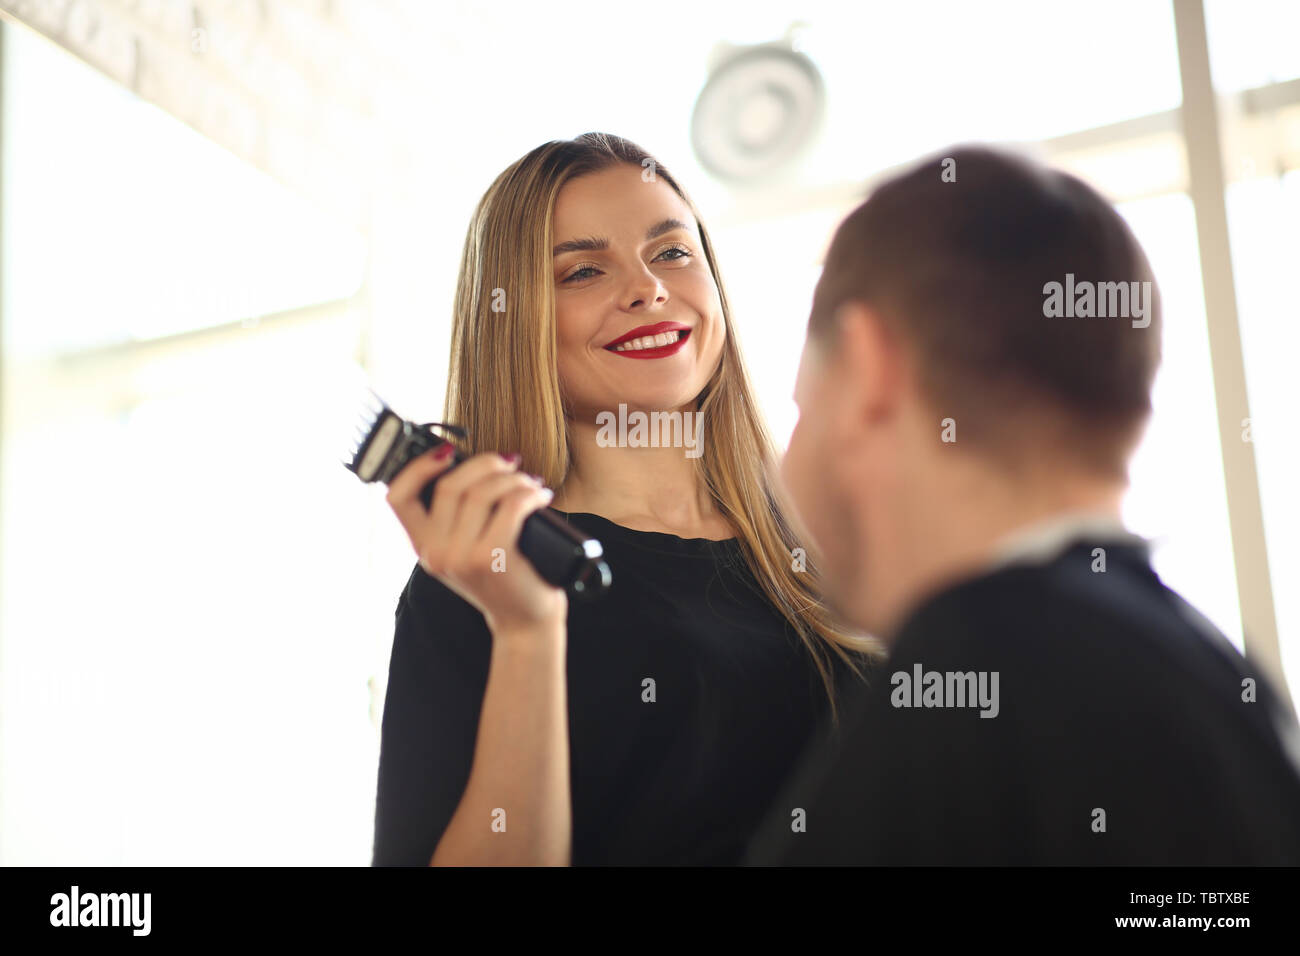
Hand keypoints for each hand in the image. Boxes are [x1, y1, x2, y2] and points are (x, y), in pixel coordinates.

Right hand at [386, 448, 566, 636]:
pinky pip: (511, 505)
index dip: (417, 467)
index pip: (398, 497)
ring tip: (529, 484)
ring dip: (512, 479)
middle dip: (484, 464)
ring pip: (481, 492)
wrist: (525, 623)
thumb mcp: (465, 551)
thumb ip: (456, 518)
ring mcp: (461, 556)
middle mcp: (436, 553)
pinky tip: (541, 497)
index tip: (446, 453)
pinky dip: (530, 494)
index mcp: (424, 548)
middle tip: (509, 465)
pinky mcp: (492, 557)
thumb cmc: (503, 579)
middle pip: (450, 485)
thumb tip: (473, 464)